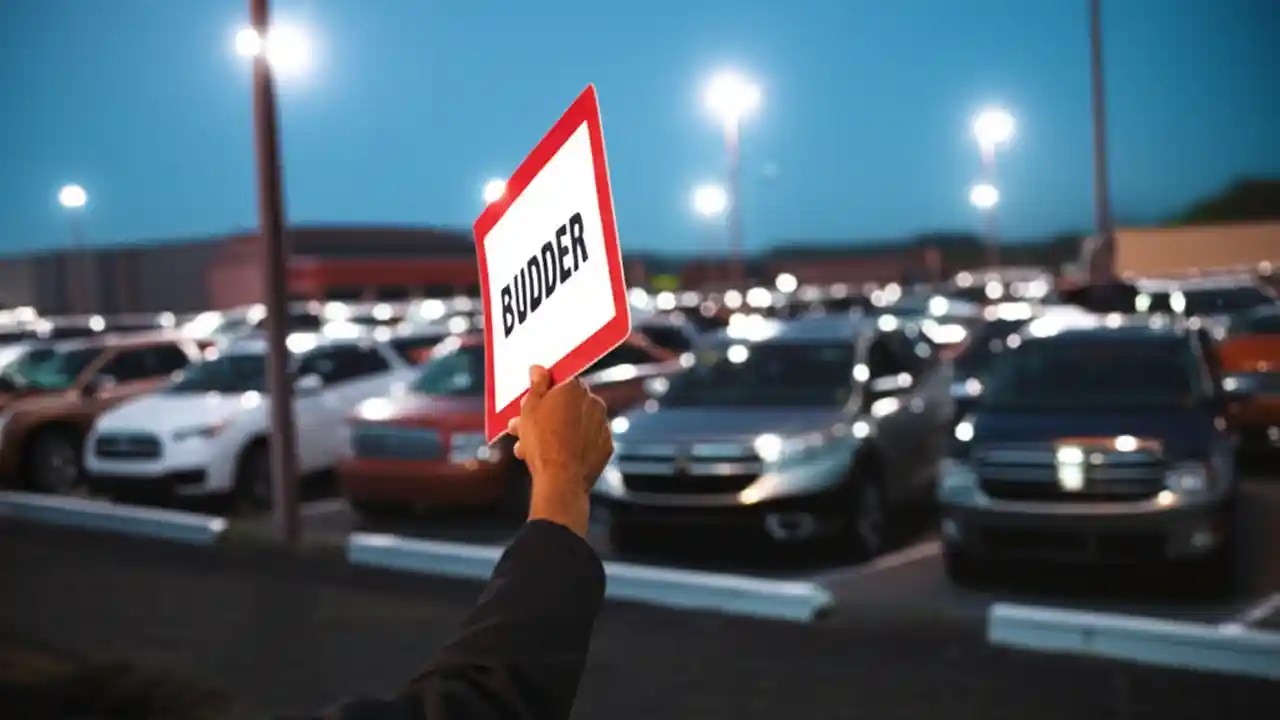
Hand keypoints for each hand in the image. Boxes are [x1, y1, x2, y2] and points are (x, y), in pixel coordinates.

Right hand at [507, 366, 611, 536]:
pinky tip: (556, 457)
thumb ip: (537, 385)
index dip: (544, 392)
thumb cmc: (542, 441)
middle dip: (547, 415)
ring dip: (557, 432)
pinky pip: (588, 441)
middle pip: (568, 404)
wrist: (561, 479)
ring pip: (576, 424)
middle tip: (525, 428)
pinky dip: (575, 446)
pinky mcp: (606, 446)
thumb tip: (539, 369)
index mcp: (574, 387)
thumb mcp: (529, 409)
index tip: (531, 404)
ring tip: (531, 449)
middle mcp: (594, 401)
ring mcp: (603, 424)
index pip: (561, 380)